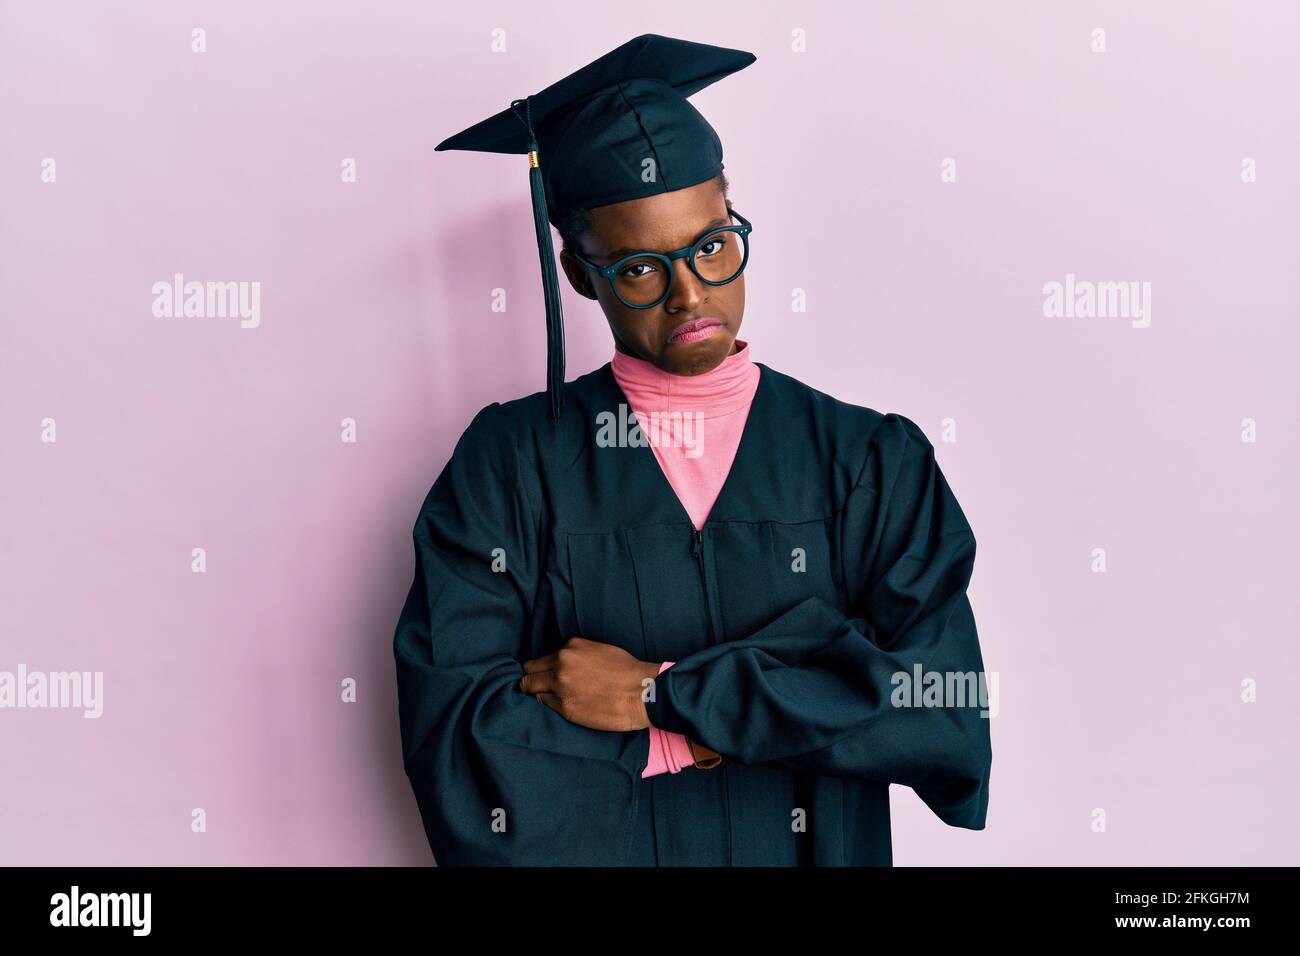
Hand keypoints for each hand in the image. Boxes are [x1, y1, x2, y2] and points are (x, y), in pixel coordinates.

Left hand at [520, 637, 661, 731]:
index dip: (538, 669)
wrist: (641, 693)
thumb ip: (575, 654)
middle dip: (530, 681)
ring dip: (537, 695)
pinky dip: (547, 706)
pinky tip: (557, 707)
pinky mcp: (565, 707)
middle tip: (536, 689)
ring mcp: (561, 686)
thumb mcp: (599, 650)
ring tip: (547, 699)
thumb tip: (561, 662)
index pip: (539, 659)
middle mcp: (562, 663)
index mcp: (570, 647)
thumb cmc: (626, 671)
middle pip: (528, 674)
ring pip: (531, 690)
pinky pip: (543, 705)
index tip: (540, 676)